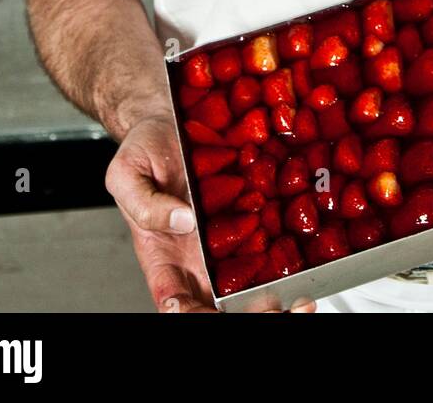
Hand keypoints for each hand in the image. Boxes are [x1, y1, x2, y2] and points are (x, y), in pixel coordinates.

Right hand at [105, 113, 315, 312]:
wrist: (169, 118)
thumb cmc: (144, 150)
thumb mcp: (127, 174)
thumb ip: (146, 205)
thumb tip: (183, 221)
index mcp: (165, 257)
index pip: (178, 304)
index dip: (194, 315)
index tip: (212, 311)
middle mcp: (200, 256)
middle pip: (225, 303)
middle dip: (251, 312)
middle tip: (273, 309)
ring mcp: (230, 237)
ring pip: (255, 281)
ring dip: (278, 295)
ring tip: (301, 299)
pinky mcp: (254, 211)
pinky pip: (274, 237)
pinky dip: (290, 252)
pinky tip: (305, 254)